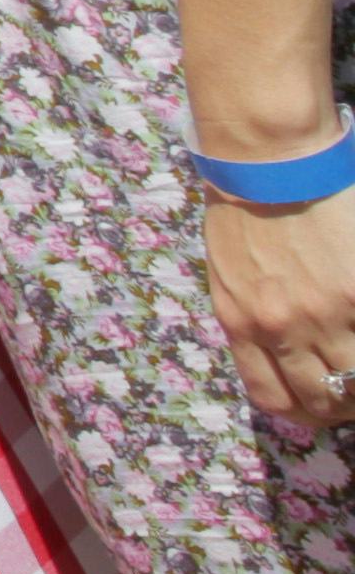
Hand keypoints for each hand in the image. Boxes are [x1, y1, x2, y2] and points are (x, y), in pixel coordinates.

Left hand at [205, 190, 354, 430]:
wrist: (269, 162)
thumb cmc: (244, 211)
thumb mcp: (230, 276)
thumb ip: (254, 320)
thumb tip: (285, 358)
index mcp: (242, 325)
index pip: (273, 398)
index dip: (304, 412)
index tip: (322, 407)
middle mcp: (283, 327)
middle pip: (323, 398)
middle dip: (344, 406)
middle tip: (354, 394)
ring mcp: (327, 311)